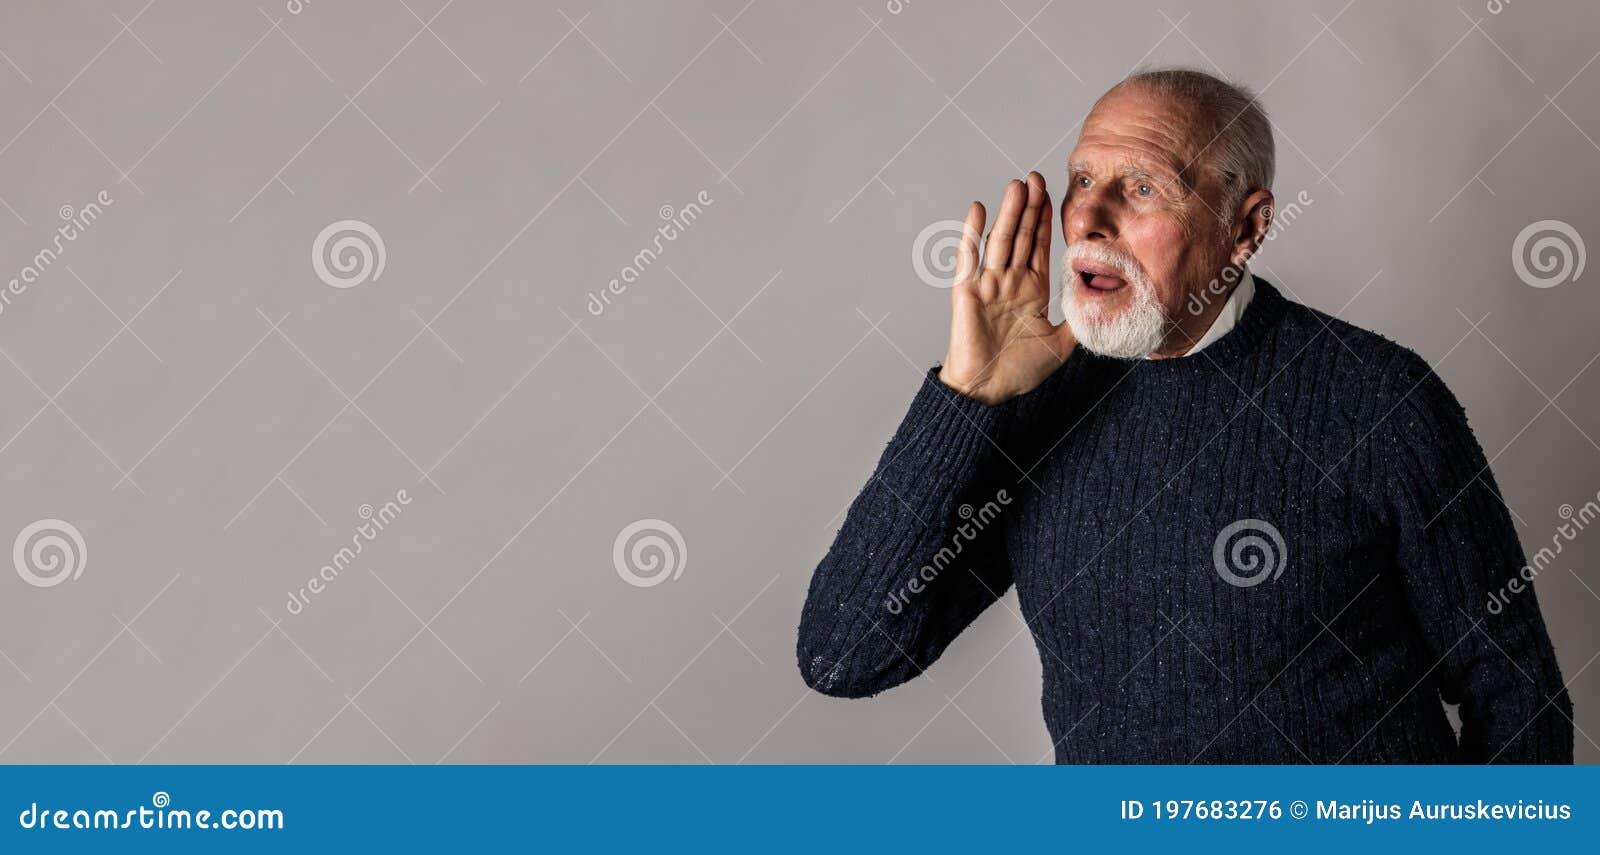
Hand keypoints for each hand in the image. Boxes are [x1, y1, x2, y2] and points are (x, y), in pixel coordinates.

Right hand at [938, 172, 1076, 404]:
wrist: (987, 393)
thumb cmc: (1018, 372)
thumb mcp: (1062, 346)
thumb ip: (1079, 322)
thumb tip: (1104, 307)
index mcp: (1031, 291)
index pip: (1040, 247)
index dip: (1046, 220)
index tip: (1051, 193)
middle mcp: (1010, 282)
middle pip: (1022, 236)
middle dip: (1030, 207)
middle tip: (1037, 177)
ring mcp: (988, 285)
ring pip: (1001, 240)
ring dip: (1009, 212)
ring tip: (1018, 185)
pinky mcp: (967, 293)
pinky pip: (969, 258)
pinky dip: (972, 233)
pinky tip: (979, 209)